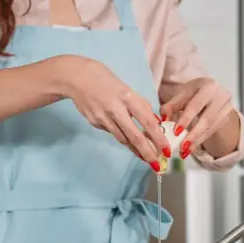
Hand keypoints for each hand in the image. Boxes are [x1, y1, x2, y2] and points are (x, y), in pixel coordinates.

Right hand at [63, 56, 169, 171]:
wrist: (78, 78)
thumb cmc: (107, 81)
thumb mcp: (128, 89)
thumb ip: (141, 106)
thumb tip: (155, 124)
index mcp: (128, 98)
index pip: (147, 122)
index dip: (158, 138)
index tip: (166, 150)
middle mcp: (116, 109)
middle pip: (135, 137)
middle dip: (147, 153)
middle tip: (156, 164)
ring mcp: (103, 118)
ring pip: (123, 139)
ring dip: (136, 150)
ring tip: (145, 157)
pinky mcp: (95, 123)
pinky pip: (112, 133)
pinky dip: (122, 137)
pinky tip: (127, 139)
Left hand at [160, 78, 231, 158]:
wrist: (211, 94)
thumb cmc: (193, 94)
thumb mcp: (182, 96)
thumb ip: (171, 106)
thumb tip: (163, 119)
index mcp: (207, 86)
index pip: (196, 105)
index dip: (186, 118)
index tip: (175, 131)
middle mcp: (220, 95)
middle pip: (207, 118)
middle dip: (193, 134)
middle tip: (182, 146)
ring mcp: (226, 107)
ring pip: (210, 128)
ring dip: (196, 141)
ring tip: (184, 151)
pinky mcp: (226, 118)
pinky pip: (212, 132)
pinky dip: (200, 141)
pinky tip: (191, 149)